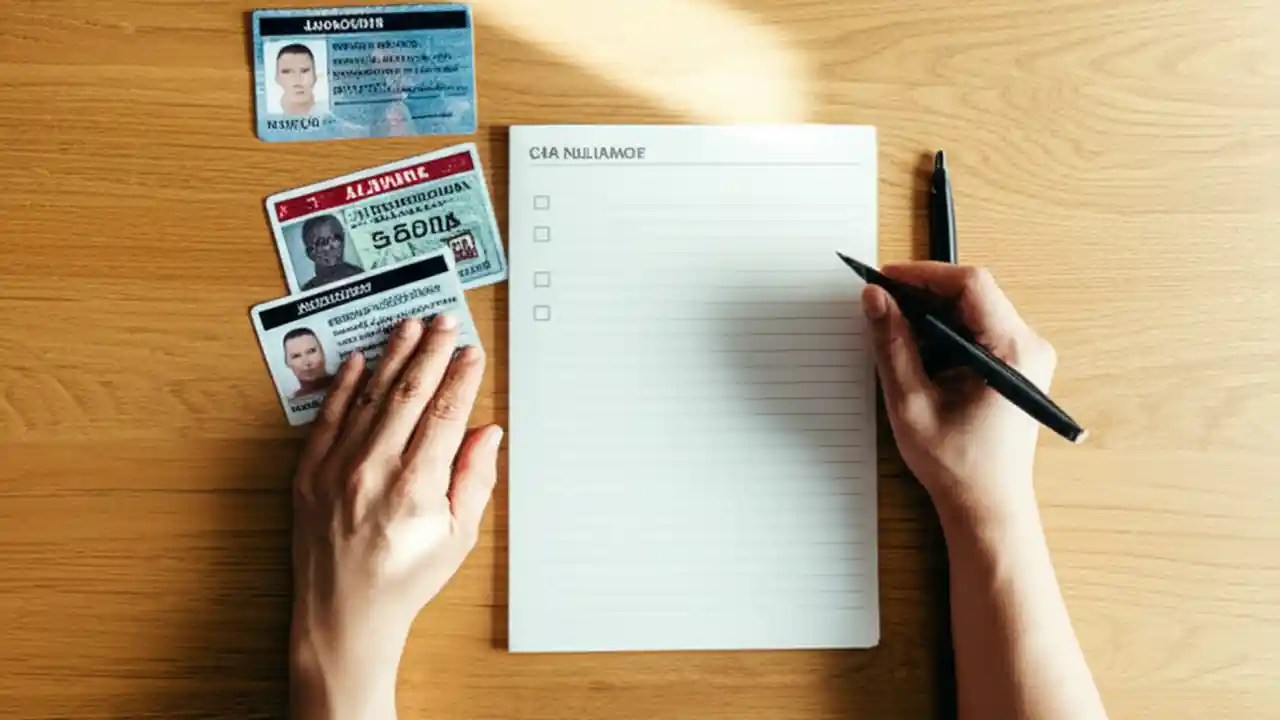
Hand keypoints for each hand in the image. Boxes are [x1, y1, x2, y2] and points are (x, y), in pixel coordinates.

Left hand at [289, 314, 502, 719]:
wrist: (344, 614)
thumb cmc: (403, 580)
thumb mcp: (458, 538)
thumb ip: (475, 479)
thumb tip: (486, 432)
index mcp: (416, 486)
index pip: (445, 413)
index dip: (461, 377)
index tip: (471, 353)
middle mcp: (374, 470)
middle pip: (409, 393)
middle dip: (431, 352)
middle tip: (445, 322)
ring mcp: (336, 469)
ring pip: (369, 396)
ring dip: (392, 357)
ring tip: (409, 327)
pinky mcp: (309, 474)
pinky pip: (327, 417)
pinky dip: (344, 386)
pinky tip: (359, 361)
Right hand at [861, 263, 1056, 528]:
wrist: (987, 503)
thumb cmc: (958, 464)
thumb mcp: (911, 401)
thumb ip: (892, 344)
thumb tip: (875, 299)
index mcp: (1012, 352)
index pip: (971, 284)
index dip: (923, 274)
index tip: (885, 279)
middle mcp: (1028, 346)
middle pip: (972, 292)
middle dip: (923, 293)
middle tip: (881, 303)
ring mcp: (1025, 354)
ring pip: (973, 308)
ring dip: (931, 313)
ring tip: (895, 331)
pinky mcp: (1015, 364)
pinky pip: (977, 328)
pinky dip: (944, 330)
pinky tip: (917, 350)